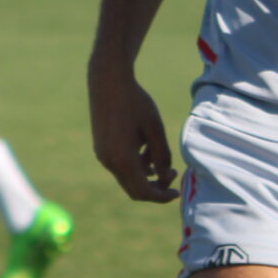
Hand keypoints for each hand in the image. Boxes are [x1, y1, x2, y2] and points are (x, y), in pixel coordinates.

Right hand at [88, 61, 179, 202]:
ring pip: (128, 177)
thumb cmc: (136, 103)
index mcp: (123, 159)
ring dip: (146, 174)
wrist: (108, 81)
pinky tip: (146, 149)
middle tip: (173, 175)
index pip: (144, 192)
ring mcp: (102, 156)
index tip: (177, 193)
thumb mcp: (155, 129)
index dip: (162, 196)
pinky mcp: (101, 148)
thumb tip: (164, 176)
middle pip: (134, 189)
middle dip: (155, 187)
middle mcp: (109, 162)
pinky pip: (121, 166)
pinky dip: (136, 164)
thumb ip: (162, 155)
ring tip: (161, 156)